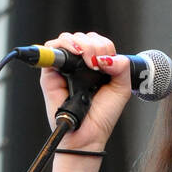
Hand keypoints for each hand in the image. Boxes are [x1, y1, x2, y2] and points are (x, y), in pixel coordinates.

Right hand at [39, 31, 132, 154]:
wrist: (87, 134)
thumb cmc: (102, 115)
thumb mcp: (121, 88)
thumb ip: (121, 67)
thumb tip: (108, 57)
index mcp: (96, 65)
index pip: (99, 42)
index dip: (104, 46)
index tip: (107, 62)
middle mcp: (79, 63)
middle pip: (84, 37)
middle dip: (94, 45)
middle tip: (97, 63)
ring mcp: (65, 67)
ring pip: (68, 38)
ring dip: (81, 44)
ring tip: (89, 61)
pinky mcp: (50, 73)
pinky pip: (51, 49)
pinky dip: (63, 46)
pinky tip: (75, 54)